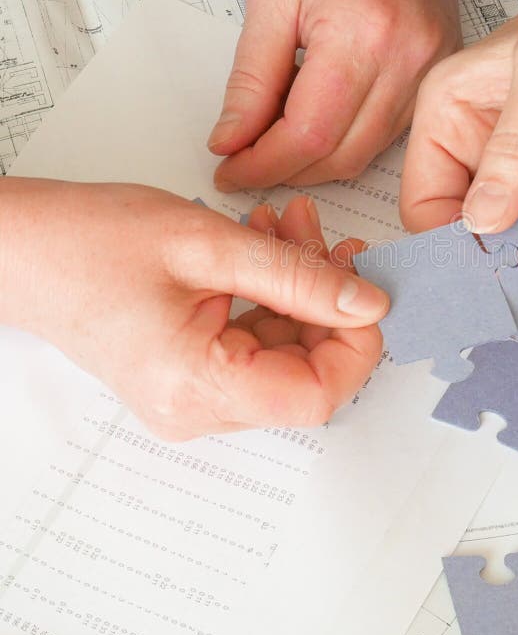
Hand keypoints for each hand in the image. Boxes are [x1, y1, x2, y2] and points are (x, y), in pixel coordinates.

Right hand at [0, 180, 387, 439]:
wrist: (23, 249)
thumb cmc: (89, 242)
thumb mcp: (211, 245)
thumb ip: (299, 277)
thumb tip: (366, 303)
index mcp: (197, 387)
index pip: (315, 395)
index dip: (356, 345)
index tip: (366, 290)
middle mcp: (196, 407)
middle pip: (304, 370)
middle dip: (328, 300)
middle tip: (328, 239)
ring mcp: (194, 393)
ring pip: (283, 349)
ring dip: (300, 286)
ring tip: (290, 227)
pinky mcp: (192, 371)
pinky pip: (255, 340)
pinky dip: (272, 293)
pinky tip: (268, 246)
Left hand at [208, 0, 462, 189]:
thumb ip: (250, 80)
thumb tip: (232, 141)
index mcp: (362, 34)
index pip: (308, 135)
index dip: (262, 165)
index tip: (231, 170)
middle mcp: (408, 60)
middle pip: (342, 156)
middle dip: (287, 171)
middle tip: (248, 161)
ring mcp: (431, 70)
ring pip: (369, 153)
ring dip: (318, 161)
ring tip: (281, 138)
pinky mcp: (439, 72)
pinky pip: (392, 133)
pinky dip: (350, 140)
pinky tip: (324, 120)